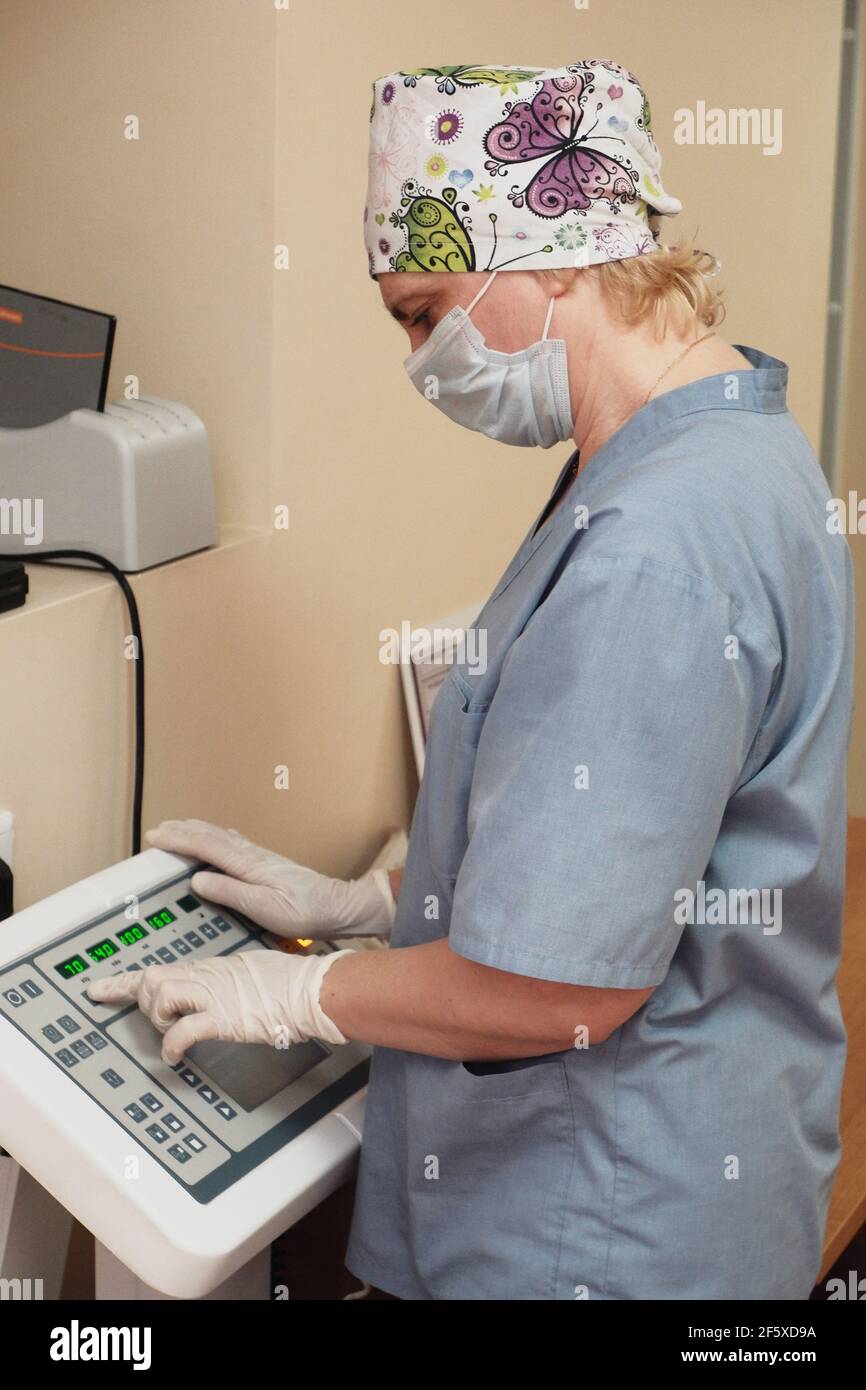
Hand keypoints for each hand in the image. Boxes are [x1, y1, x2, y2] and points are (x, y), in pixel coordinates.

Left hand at [86, 947, 350, 1065]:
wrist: (309, 990)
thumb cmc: (290, 982)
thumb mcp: (251, 969)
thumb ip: (229, 979)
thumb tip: (222, 987)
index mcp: (211, 968)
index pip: (159, 970)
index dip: (122, 982)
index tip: (99, 988)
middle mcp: (206, 977)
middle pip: (151, 979)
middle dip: (144, 1003)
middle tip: (160, 1022)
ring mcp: (213, 995)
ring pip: (160, 996)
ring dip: (159, 1020)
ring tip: (174, 1035)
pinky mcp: (223, 1017)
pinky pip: (182, 1030)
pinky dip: (172, 1046)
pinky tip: (177, 1057)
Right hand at [145, 819, 404, 939]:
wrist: (336, 907)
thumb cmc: (303, 912)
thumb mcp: (263, 907)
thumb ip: (229, 891)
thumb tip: (197, 879)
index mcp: (248, 864)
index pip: (205, 846)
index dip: (177, 840)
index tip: (155, 837)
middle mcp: (252, 855)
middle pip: (211, 835)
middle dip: (182, 831)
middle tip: (158, 829)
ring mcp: (260, 857)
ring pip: (221, 836)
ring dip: (197, 831)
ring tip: (179, 829)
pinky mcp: (267, 863)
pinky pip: (231, 843)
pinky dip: (214, 838)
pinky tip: (216, 841)